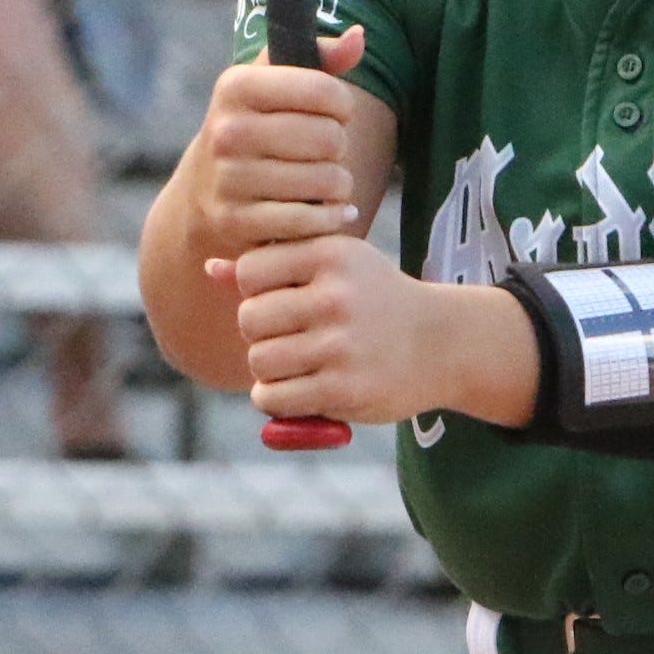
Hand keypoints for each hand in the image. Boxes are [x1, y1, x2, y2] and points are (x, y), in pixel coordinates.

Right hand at [179, 27, 370, 265]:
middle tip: (322, 153)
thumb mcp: (272, 84)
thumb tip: (358, 37)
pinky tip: (325, 212)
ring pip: (327, 181)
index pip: (324, 90)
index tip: (331, 113)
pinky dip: (329, 219)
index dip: (342, 105)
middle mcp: (227, 130)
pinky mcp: (237, 222)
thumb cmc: (254, 128)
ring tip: (320, 182)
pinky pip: (311, 221)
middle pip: (330, 137)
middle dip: (338, 147)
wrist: (202, 194)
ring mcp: (229, 179)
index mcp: (236, 86)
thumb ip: (320, 58)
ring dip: (337, 186)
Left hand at [213, 235, 459, 426]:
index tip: (282, 300)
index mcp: (330, 254)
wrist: (443, 343)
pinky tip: (298, 389)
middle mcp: (335, 296)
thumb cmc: (377, 299)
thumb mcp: (336, 265)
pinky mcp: (343, 389)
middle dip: (259, 333)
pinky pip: (273, 398)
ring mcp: (340, 345)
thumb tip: (209, 269)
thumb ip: (276, 265)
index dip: (256, 290)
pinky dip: (275, 399)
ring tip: (294, 364)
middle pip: (249, 319)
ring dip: (267, 369)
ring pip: (258, 361)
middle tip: (286, 337)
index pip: (250, 272)